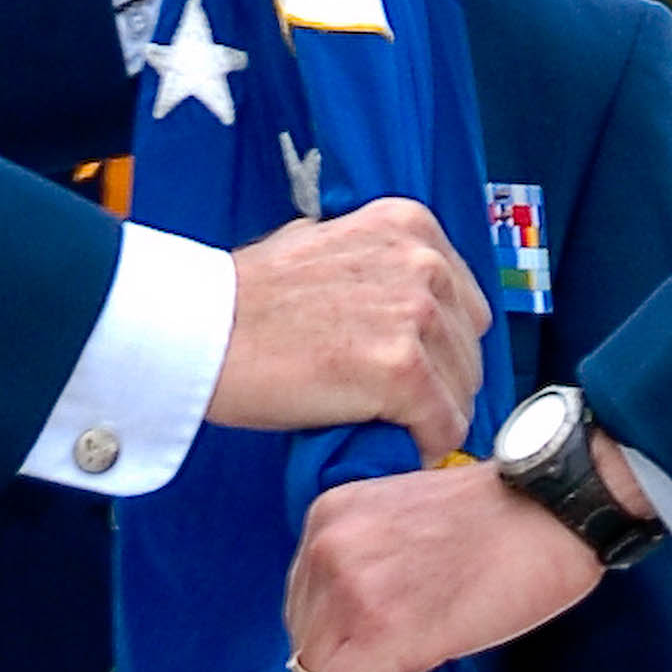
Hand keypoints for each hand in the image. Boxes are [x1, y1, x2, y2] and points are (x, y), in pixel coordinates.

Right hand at [211, 198, 492, 467]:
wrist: (202, 331)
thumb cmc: (247, 296)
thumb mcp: (322, 242)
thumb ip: (373, 262)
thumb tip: (403, 300)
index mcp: (409, 226)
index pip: (464, 304)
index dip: (439, 346)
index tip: (409, 370)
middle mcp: (424, 262)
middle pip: (469, 349)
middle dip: (438, 383)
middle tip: (391, 406)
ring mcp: (416, 315)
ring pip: (462, 391)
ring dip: (429, 417)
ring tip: (380, 423)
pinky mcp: (402, 370)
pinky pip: (443, 426)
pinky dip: (421, 446)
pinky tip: (385, 441)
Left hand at [284, 460, 603, 671]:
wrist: (549, 509)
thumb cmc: (496, 514)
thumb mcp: (405, 518)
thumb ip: (369, 559)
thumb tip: (353, 629)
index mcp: (331, 515)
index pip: (301, 601)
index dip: (327, 640)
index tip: (352, 662)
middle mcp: (329, 548)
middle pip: (303, 640)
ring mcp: (352, 591)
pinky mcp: (381, 637)